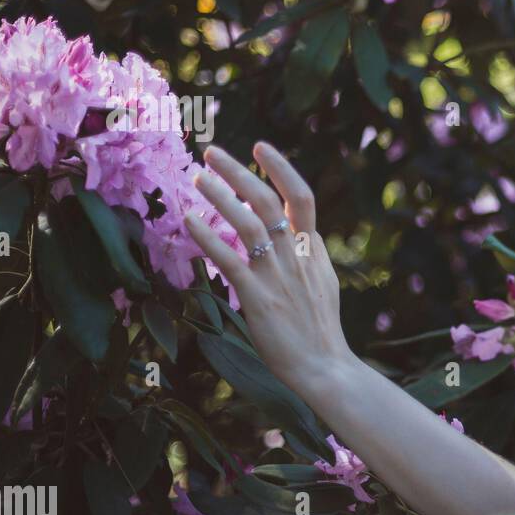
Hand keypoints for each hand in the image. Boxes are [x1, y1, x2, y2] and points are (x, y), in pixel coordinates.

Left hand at [183, 141, 356, 397]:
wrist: (324, 366)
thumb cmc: (318, 329)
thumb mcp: (322, 282)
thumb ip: (308, 255)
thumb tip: (298, 234)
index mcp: (312, 251)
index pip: (301, 197)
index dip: (281, 168)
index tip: (260, 147)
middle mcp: (296, 257)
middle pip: (270, 201)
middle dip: (240, 172)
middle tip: (212, 153)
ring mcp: (278, 277)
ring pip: (250, 224)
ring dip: (222, 196)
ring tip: (198, 178)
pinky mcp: (259, 299)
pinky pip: (230, 260)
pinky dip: (208, 237)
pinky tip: (189, 220)